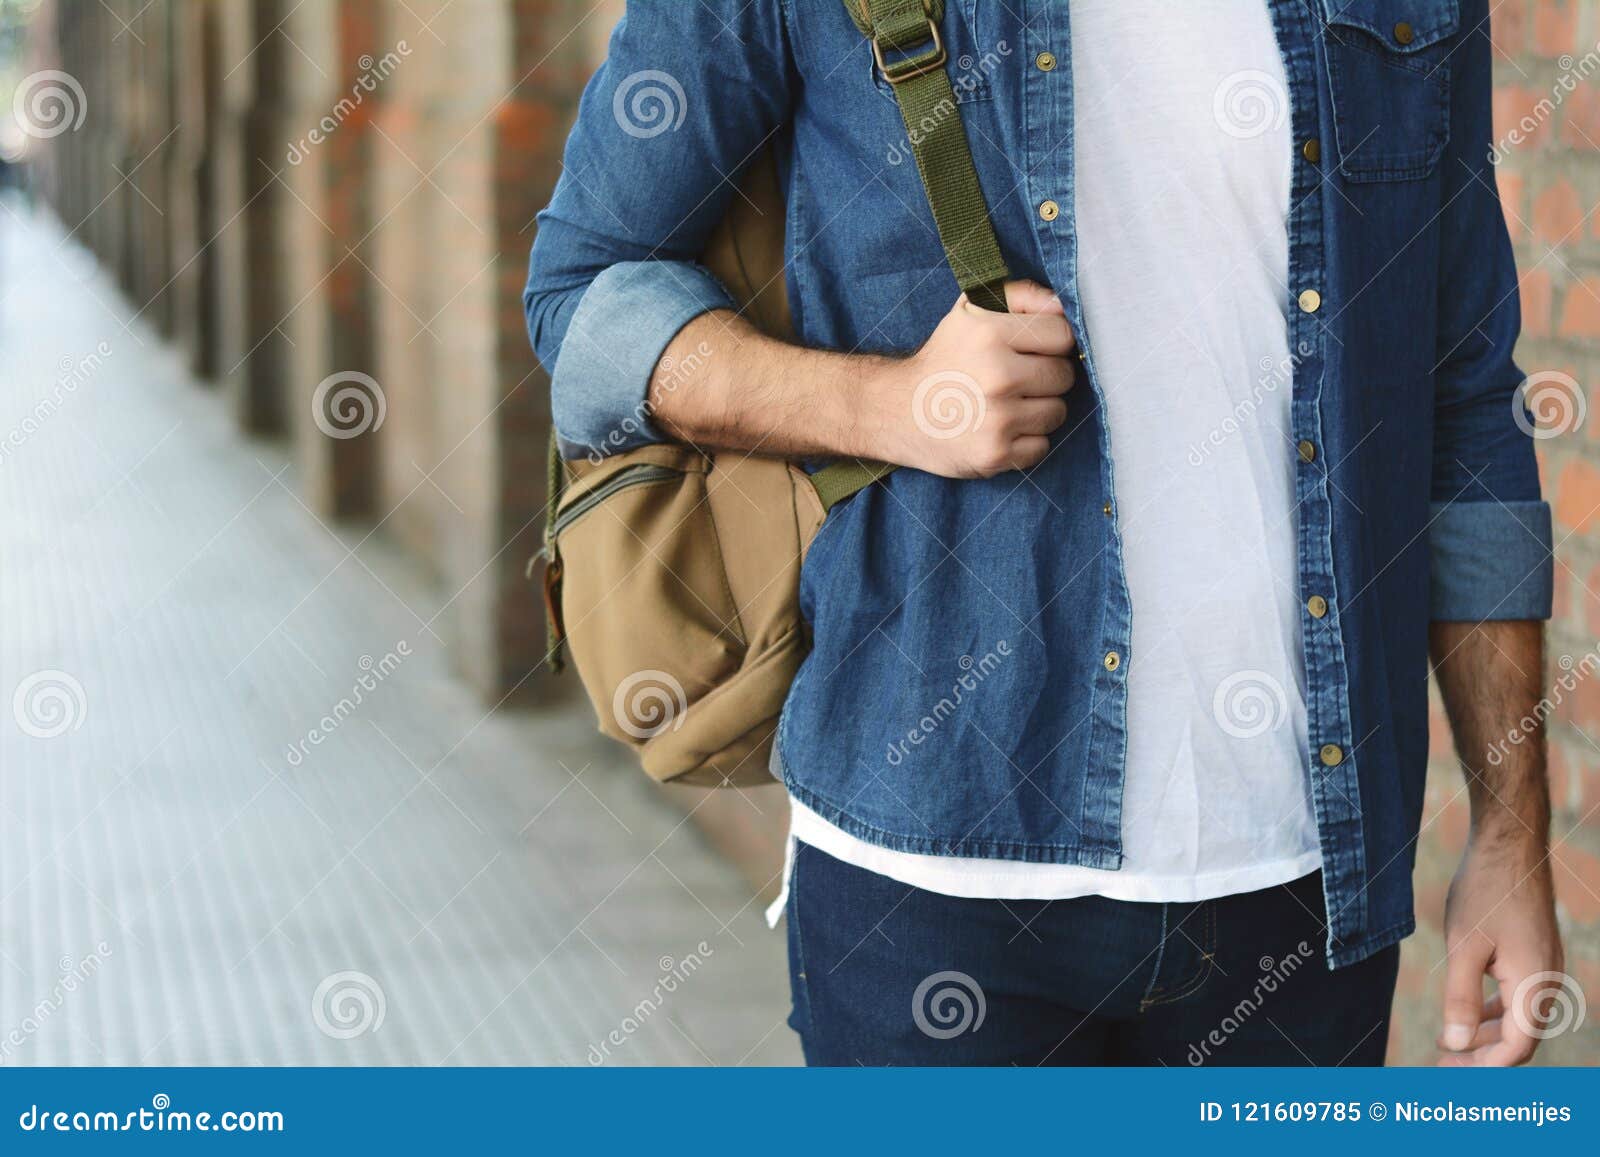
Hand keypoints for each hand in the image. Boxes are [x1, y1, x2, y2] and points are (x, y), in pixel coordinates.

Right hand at [862, 280, 1076, 477]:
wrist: (895, 411)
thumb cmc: (943, 358)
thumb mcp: (969, 310)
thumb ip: (1019, 296)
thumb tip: (1062, 305)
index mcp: (991, 334)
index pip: (1063, 336)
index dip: (1051, 342)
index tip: (1032, 350)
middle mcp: (997, 376)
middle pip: (1063, 376)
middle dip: (1046, 378)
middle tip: (1016, 380)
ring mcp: (998, 419)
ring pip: (1057, 413)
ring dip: (1039, 411)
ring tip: (1007, 406)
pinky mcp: (995, 454)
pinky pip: (1041, 446)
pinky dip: (1026, 442)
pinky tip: (1000, 431)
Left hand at [1437, 838, 1562, 1065]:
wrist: (1509, 846)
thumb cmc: (1486, 892)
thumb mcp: (1463, 946)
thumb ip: (1459, 998)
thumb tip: (1453, 1044)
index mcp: (1534, 984)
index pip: (1517, 1046)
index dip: (1486, 1066)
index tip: (1450, 1073)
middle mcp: (1546, 981)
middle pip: (1519, 1038)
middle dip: (1483, 1056)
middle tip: (1443, 1067)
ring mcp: (1543, 967)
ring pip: (1518, 1018)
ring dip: (1486, 1035)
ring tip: (1450, 1047)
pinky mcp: (1533, 954)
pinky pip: (1517, 997)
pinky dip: (1492, 1012)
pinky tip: (1467, 1017)